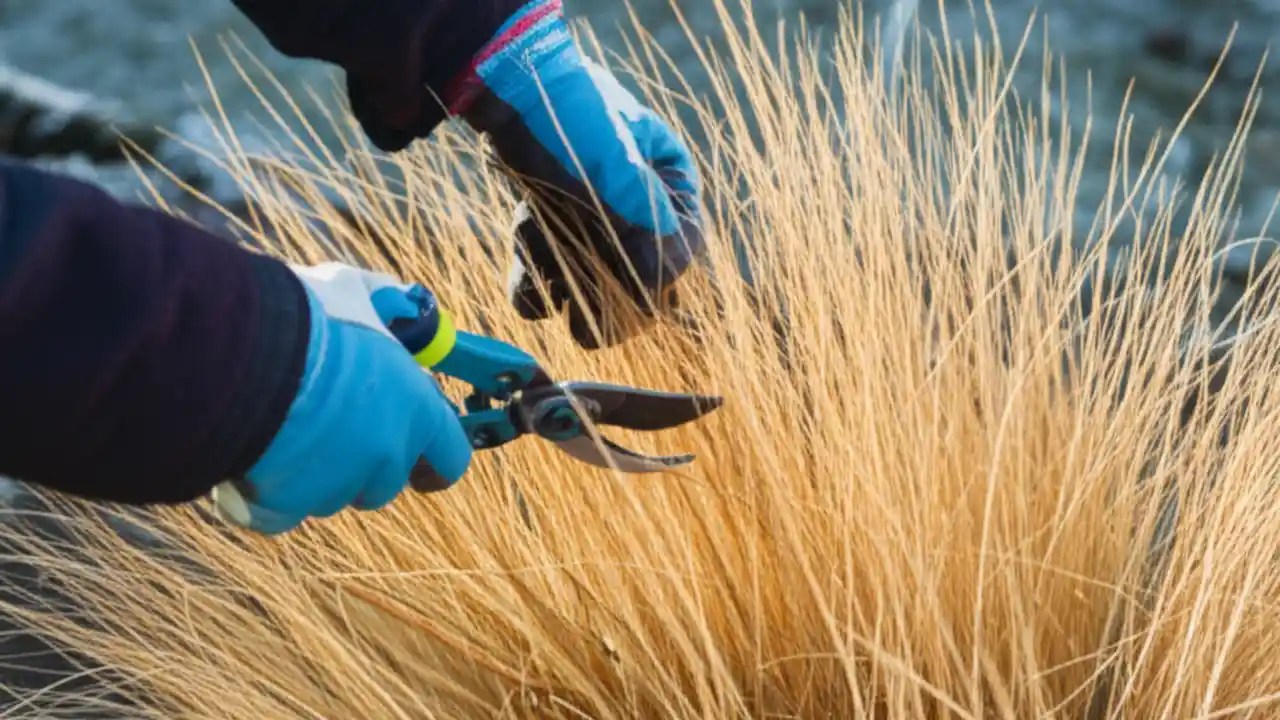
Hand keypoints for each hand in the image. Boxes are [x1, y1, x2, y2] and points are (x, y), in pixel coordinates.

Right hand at [212, 263, 471, 535]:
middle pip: (384, 481)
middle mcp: (385, 455)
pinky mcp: (285, 505)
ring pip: (330, 495)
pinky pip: (279, 513)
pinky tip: (249, 459)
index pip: (451, 457)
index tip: (422, 459)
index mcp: (416, 410)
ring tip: (280, 426)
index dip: (435, 459)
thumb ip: (385, 306)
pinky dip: (264, 496)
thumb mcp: (356, 293)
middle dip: (362, 463)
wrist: (238, 350)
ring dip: (312, 474)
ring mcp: (335, 486)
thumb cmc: (304, 316)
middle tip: (329, 425)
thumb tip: (397, 303)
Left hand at [452, 1, 705, 347]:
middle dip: (610, 305)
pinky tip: (525, 273)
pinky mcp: (549, 235)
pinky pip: (548, 283)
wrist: (507, 89)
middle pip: (639, 282)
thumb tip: (664, 276)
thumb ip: (645, 215)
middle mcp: (634, 213)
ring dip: (565, 289)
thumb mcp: (617, 159)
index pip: (683, 248)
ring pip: (589, 288)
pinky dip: (534, 286)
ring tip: (539, 258)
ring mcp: (590, 227)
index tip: (640, 294)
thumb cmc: (572, 116)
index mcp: (668, 186)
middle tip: (590, 330)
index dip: (663, 279)